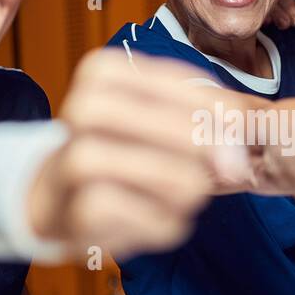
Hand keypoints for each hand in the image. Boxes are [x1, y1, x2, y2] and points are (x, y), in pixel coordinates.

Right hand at [28, 50, 250, 259]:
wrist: (56, 197)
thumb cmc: (120, 149)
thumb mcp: (158, 115)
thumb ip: (206, 121)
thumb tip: (236, 160)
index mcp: (105, 70)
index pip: (188, 87)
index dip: (224, 116)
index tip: (238, 137)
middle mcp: (86, 106)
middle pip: (185, 132)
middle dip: (210, 159)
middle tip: (222, 172)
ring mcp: (76, 159)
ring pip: (172, 178)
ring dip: (189, 193)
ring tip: (180, 195)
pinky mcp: (80, 211)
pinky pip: (155, 220)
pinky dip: (165, 224)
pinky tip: (152, 218)